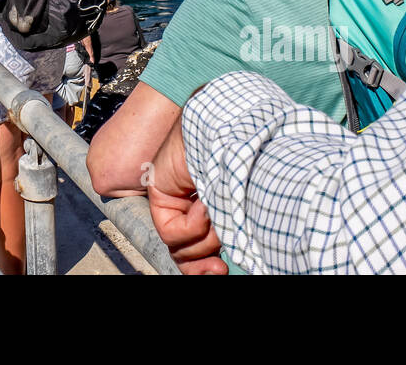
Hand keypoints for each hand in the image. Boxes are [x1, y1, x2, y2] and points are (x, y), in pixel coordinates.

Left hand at [147, 118, 226, 274]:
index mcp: (213, 204)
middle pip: (188, 252)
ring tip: (219, 215)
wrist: (232, 133)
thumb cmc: (245, 162)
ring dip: (206, 239)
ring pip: (181, 246)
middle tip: (220, 270)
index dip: (207, 268)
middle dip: (203, 266)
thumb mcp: (238, 204)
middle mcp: (192, 204)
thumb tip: (227, 262)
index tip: (222, 271)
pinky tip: (204, 206)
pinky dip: (192, 224)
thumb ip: (229, 228)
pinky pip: (171, 231)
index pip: (201, 246)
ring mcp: (174, 198)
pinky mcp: (160, 193)